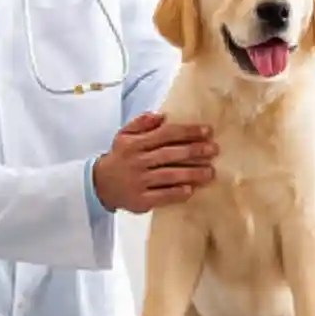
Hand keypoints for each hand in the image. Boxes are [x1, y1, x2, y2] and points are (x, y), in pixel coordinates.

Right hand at [93, 112, 217, 213]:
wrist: (100, 185)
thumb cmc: (120, 157)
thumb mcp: (124, 135)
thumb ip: (141, 123)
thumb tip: (162, 116)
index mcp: (135, 143)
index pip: (165, 134)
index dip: (187, 132)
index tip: (207, 131)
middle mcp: (138, 161)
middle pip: (169, 154)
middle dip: (194, 151)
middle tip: (214, 150)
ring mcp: (139, 181)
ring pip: (169, 175)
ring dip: (191, 173)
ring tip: (210, 172)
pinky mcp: (140, 200)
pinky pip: (162, 196)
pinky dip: (177, 193)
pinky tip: (191, 190)